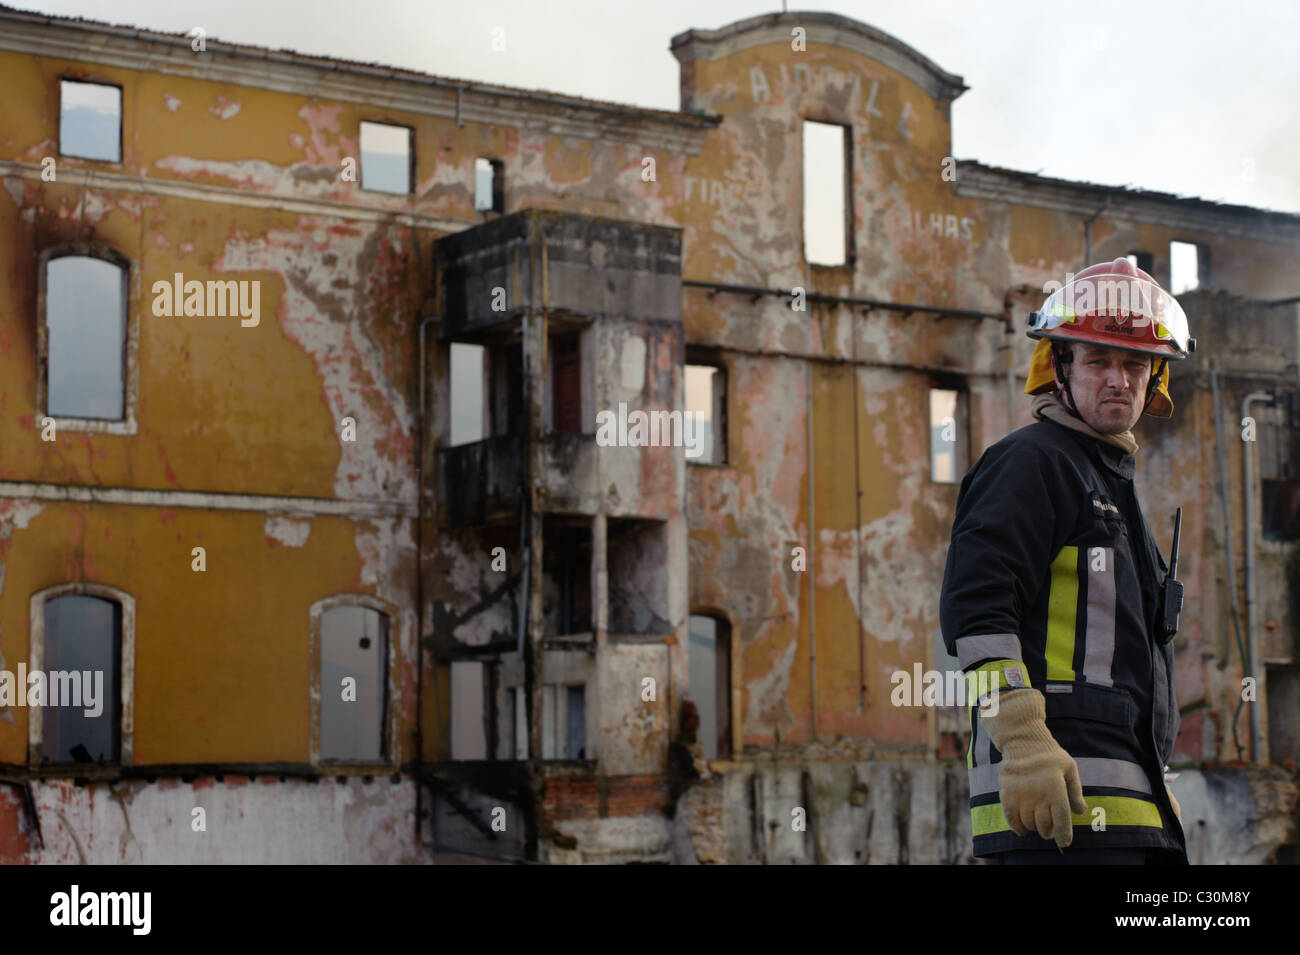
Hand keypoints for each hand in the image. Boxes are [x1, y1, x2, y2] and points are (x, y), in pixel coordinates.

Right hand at [981, 689, 1088, 848]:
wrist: (1023, 741)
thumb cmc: (1050, 755)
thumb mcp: (1070, 768)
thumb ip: (1075, 791)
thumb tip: (1081, 811)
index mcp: (1056, 789)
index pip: (1061, 821)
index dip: (1064, 835)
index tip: (1064, 843)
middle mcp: (1038, 794)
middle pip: (1044, 825)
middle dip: (1048, 832)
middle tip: (1049, 831)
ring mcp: (1021, 795)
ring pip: (1028, 823)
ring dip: (1034, 828)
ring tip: (1036, 825)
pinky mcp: (1007, 793)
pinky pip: (1011, 818)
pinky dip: (1017, 827)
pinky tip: (1022, 830)